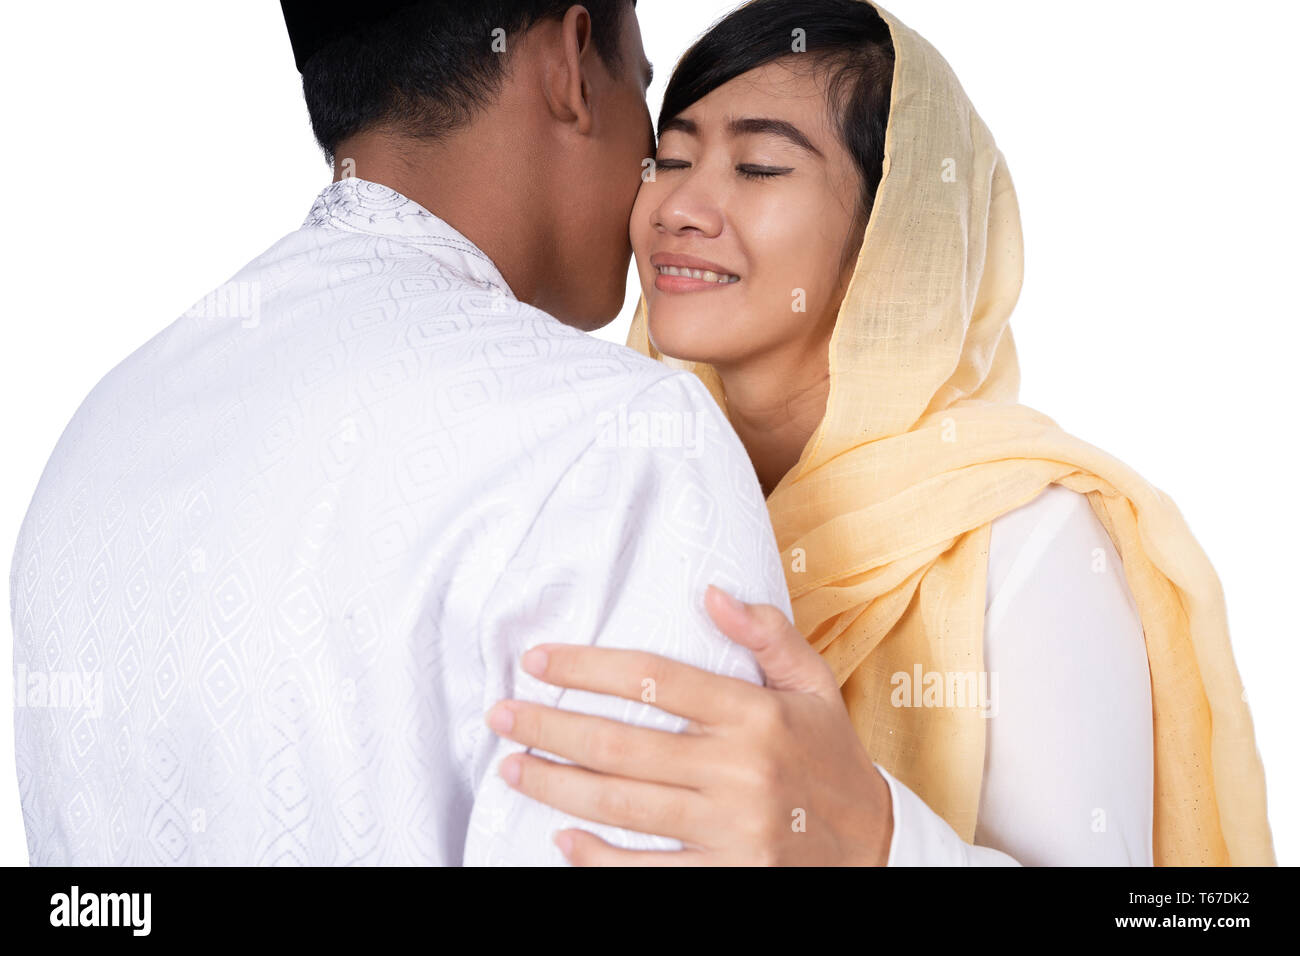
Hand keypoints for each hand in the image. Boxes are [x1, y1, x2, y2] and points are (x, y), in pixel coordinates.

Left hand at [484, 585, 892, 864]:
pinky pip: (648, 873)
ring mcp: (734, 831)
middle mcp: (742, 770)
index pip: (656, 679)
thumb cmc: (830, 757)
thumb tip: (710, 591)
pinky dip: (598, 858)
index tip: (538, 660)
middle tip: (500, 714)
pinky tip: (561, 836)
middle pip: (624, 746)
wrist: (874, 848)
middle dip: (550, 728)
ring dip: (557, 785)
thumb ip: (767, 634)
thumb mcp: (814, 686)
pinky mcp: (729, 878)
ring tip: (511, 766)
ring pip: (623, 806)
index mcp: (757, 714)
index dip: (589, 667)